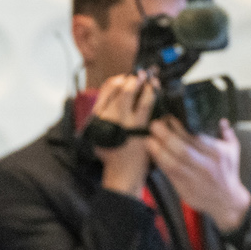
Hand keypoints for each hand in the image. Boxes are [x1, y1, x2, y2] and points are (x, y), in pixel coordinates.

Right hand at [91, 72, 157, 194]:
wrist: (122, 174)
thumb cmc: (113, 155)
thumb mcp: (100, 134)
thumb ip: (104, 115)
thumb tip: (116, 95)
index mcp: (96, 117)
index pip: (104, 90)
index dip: (116, 80)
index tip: (125, 78)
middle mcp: (107, 116)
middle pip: (117, 87)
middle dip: (130, 78)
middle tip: (138, 76)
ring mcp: (122, 121)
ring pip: (130, 91)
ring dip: (141, 82)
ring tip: (148, 79)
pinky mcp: (138, 126)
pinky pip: (145, 103)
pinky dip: (151, 92)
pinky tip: (154, 89)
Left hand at [147, 117, 250, 233]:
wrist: (226, 201)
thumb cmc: (227, 173)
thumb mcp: (233, 150)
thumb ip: (226, 133)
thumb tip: (221, 119)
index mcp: (217, 153)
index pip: (195, 137)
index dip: (179, 127)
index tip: (169, 118)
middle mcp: (205, 166)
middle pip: (182, 149)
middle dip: (165, 135)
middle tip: (155, 125)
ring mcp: (194, 178)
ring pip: (172, 163)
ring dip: (158, 150)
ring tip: (149, 138)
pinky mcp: (184, 188)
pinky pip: (169, 173)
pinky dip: (159, 162)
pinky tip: (153, 153)